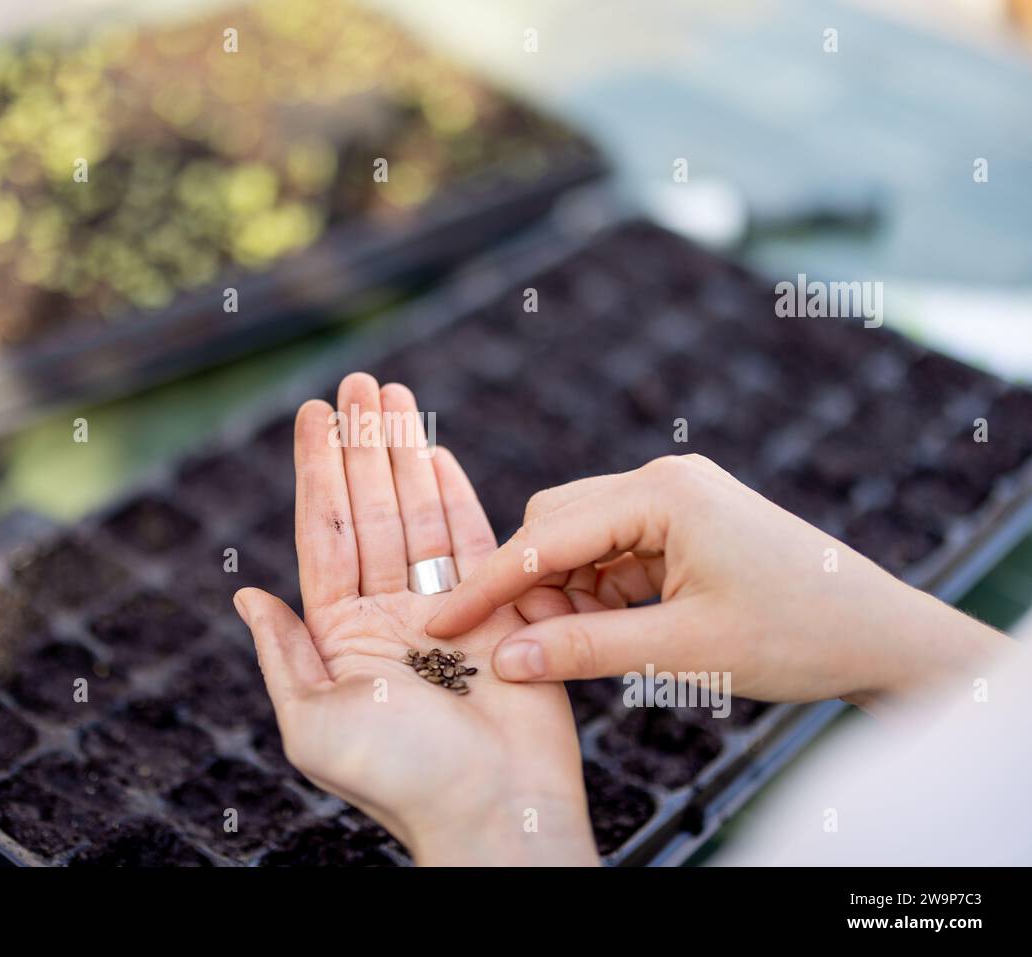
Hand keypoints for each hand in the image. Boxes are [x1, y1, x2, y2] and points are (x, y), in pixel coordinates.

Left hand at [235, 374, 596, 864]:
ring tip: (393, 392)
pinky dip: (455, 491)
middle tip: (359, 380)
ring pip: (418, 513)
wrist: (495, 810)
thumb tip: (246, 597)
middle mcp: (389, 613)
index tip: (314, 412)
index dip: (319, 471)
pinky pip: (472, 537)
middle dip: (363, 444)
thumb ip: (286, 656)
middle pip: (371, 510)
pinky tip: (436, 449)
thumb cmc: (402, 779)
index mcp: (341, 636)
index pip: (325, 535)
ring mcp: (445, 606)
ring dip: (404, 453)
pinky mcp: (498, 605)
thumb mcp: (314, 725)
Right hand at [427, 454, 1009, 709]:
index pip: (545, 536)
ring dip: (564, 592)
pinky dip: (598, 593)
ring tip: (573, 647)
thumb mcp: (684, 650)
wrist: (884, 636)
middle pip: (555, 523)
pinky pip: (615, 554)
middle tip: (518, 648)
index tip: (438, 622)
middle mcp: (664, 481)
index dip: (487, 586)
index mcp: (661, 493)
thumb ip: (585, 650)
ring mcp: (677, 500)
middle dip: (528, 584)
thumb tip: (504, 661)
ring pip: (582, 540)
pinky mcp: (687, 526)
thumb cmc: (797, 635)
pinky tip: (607, 631)